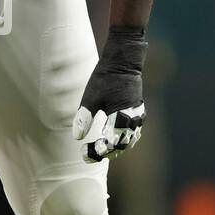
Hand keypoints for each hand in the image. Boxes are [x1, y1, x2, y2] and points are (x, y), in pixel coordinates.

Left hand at [73, 26, 147, 162]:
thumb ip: (84, 118)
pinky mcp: (137, 109)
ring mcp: (137, 115)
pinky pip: (134, 130)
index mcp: (121, 118)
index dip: (97, 151)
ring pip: (130, 138)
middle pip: (122, 144)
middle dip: (106, 151)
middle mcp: (133, 119)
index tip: (83, 152)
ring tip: (101, 148)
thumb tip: (77, 137)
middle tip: (90, 153)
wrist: (123, 61)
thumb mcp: (91, 98)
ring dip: (116, 146)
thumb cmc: (105, 78)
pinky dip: (124, 136)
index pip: (110, 144)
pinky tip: (113, 136)